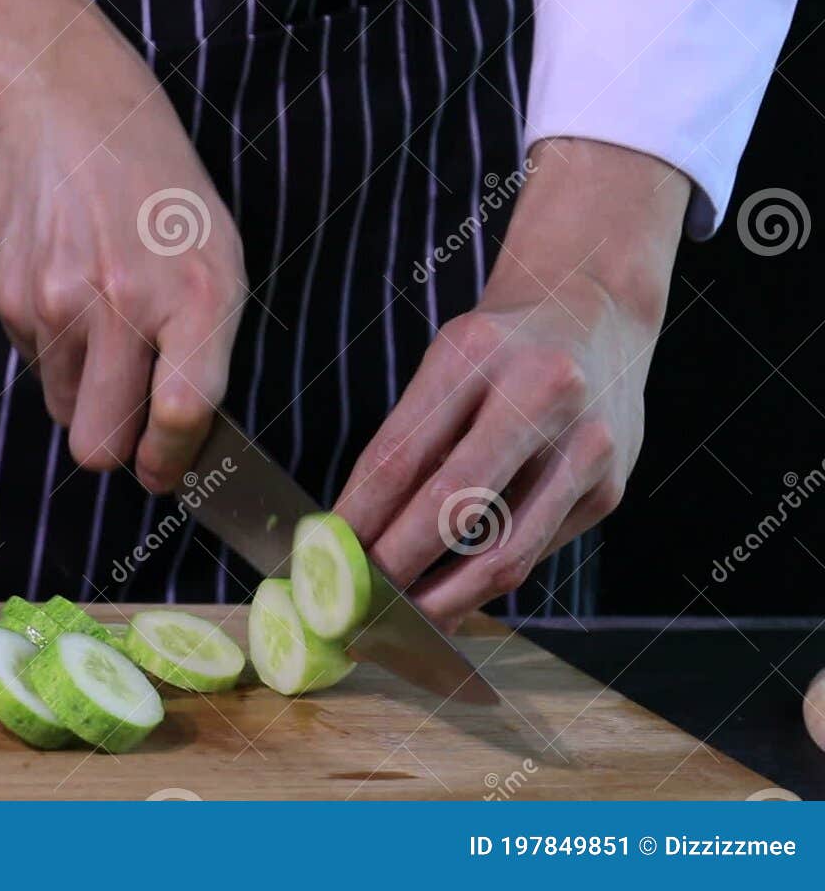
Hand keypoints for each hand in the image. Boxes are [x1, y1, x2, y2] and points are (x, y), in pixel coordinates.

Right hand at [0, 0, 245, 489]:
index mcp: (197, 291)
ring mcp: (61, 302)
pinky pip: (37, 368)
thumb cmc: (160, 192)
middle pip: (100, 444)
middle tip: (130, 423)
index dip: (171, 461)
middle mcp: (126, 301)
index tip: (166, 471)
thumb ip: (205, 348)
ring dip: (84, 393)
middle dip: (116, 450)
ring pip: (64, 411)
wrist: (74, 112)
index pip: (181, 412)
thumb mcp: (216, 257)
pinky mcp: (13, 298)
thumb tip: (180, 436)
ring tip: (102, 329)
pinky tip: (71, 296)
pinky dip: (55, 352)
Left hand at [335, 139, 688, 626]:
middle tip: (354, 605)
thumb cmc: (497, 348)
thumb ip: (404, 442)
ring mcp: (585, 445)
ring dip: (443, 600)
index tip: (321, 560)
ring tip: (399, 621)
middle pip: (451, 509)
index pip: (398, 458)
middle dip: (395, 569)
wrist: (595, 310)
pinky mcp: (609, 488)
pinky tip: (450, 595)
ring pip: (504, 553)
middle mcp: (540, 395)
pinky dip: (484, 582)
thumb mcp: (443, 364)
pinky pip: (533, 552)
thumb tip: (349, 534)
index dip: (356, 521)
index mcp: (476, 354)